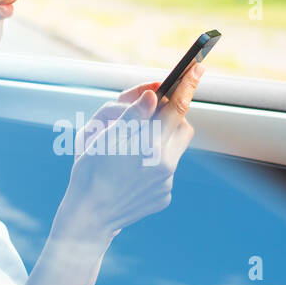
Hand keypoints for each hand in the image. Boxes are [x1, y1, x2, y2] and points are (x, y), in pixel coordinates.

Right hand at [58, 61, 204, 238]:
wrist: (89, 216)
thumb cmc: (89, 172)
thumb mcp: (104, 137)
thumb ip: (133, 114)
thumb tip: (154, 95)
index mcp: (149, 145)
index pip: (176, 107)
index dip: (187, 85)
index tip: (197, 67)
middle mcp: (164, 164)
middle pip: (182, 127)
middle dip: (171, 117)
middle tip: (152, 116)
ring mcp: (166, 183)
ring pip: (175, 150)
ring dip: (162, 142)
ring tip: (136, 148)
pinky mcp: (164, 196)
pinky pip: (167, 172)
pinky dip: (155, 166)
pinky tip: (132, 173)